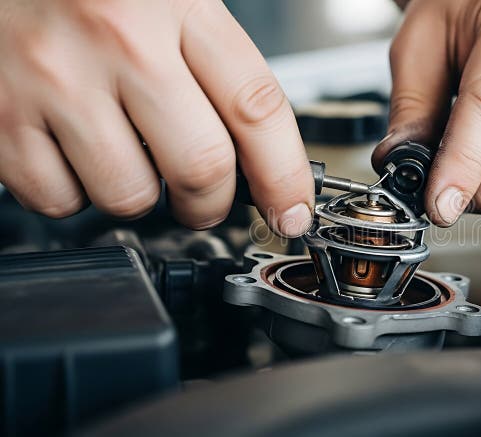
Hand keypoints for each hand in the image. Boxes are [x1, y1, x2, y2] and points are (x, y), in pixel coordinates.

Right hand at [0, 0, 312, 235]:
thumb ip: (214, 68)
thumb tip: (258, 159)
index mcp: (175, 4)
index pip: (257, 108)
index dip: (286, 176)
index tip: (292, 212)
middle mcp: (118, 40)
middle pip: (201, 167)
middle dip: (212, 204)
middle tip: (204, 199)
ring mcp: (56, 79)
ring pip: (131, 195)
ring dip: (141, 195)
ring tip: (126, 154)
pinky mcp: (3, 116)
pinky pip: (60, 200)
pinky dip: (76, 193)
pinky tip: (75, 152)